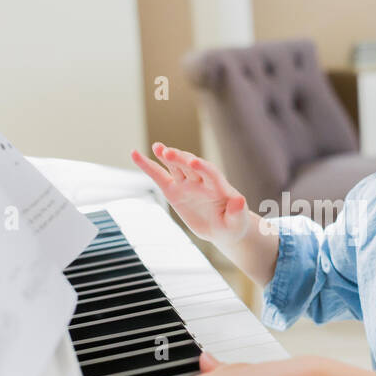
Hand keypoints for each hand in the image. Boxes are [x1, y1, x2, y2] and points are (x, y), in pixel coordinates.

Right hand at [130, 142, 250, 246]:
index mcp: (219, 186)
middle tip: (169, 152)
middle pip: (190, 167)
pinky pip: (159, 176)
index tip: (193, 162)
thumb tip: (240, 200)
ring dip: (167, 156)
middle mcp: (202, 181)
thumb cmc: (232, 224)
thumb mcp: (238, 221)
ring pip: (176, 167)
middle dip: (181, 159)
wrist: (223, 228)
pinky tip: (135, 154)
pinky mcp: (174, 190)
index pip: (211, 173)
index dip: (203, 167)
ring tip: (157, 147)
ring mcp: (187, 184)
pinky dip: (147, 166)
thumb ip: (237, 211)